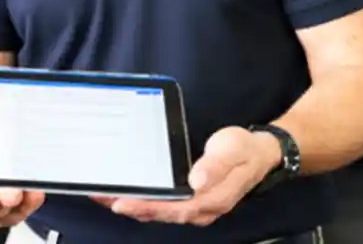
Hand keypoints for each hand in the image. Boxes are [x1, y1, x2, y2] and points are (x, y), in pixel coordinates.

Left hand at [94, 126, 280, 226]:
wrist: (262, 152)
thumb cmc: (245, 150)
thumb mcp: (232, 151)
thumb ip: (215, 166)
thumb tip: (196, 180)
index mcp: (211, 200)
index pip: (173, 209)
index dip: (146, 207)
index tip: (122, 203)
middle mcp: (201, 209)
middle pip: (160, 213)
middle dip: (130, 206)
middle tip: (101, 196)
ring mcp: (196, 206)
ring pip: (159, 211)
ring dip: (133, 204)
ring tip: (105, 195)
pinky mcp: (191, 199)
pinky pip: (163, 204)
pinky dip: (143, 200)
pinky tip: (128, 193)